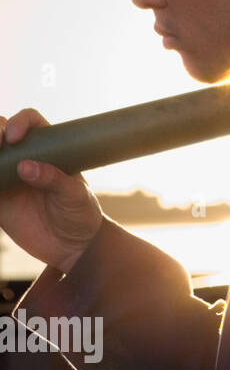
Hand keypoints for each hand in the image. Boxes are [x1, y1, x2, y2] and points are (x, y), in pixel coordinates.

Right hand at [0, 109, 103, 273]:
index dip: (20, 122)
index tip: (16, 137)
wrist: (73, 247)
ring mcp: (8, 178)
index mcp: (49, 150)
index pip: (30, 122)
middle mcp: (24, 158)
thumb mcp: (75, 196)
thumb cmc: (81, 214)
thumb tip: (26, 166)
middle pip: (0, 133)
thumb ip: (55, 180)